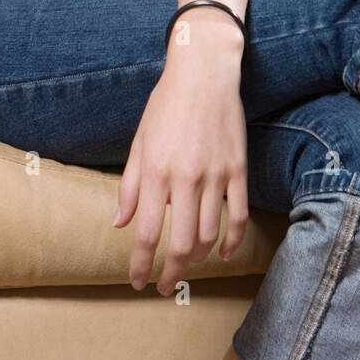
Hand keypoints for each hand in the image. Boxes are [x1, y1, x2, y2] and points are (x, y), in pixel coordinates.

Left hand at [112, 16, 248, 294]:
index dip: (141, 265)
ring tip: (189, 266)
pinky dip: (233, 241)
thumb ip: (130, 186)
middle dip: (172, 273)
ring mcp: (216, 175)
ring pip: (211, 235)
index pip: (147, 233)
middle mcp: (186, 178)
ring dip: (200, 259)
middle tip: (165, 286)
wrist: (204, 73)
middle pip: (182, 244)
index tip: (138, 282)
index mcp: (156, 172)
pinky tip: (224, 253)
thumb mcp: (140, 142)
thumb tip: (121, 223)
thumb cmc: (166, 105)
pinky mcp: (238, 169)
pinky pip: (239, 216)